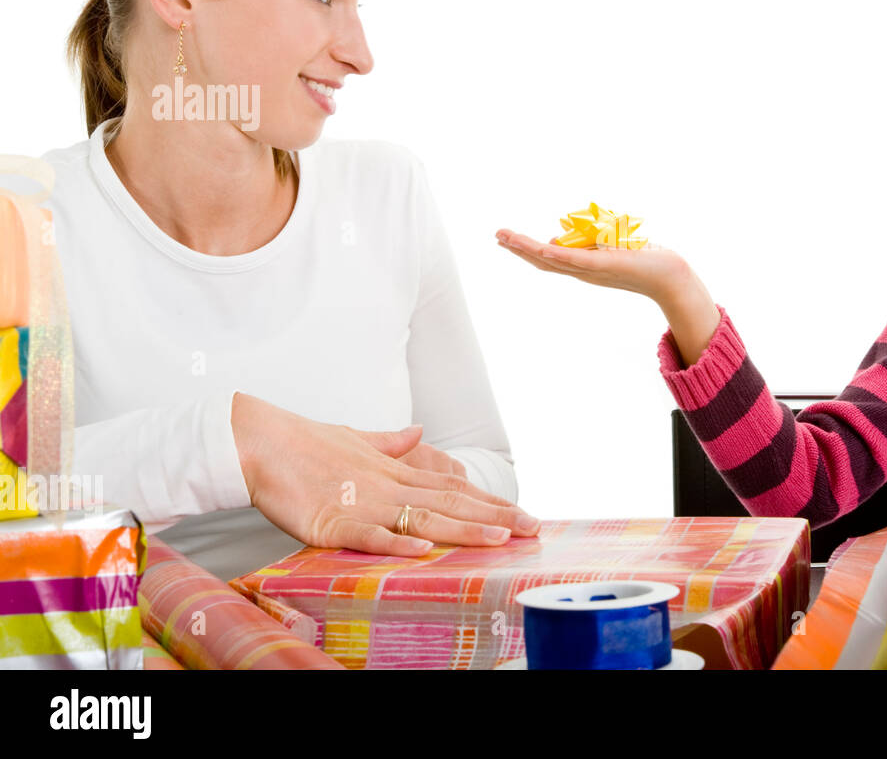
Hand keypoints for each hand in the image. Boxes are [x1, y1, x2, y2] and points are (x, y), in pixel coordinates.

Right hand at [232, 392, 538, 556]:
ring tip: (497, 538)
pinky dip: (394, 544)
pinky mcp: (330, 521)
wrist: (258, 439)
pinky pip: (367, 535)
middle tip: (532, 528)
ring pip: (420, 519)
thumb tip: (417, 432)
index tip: (521, 515)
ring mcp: (361, 503)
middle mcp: (387, 486)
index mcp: (395, 471)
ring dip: (461, 530)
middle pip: (449, 504)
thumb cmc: (303, 443)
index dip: (489, 503)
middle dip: (493, 518)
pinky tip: (420, 552)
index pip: (453, 489)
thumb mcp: (355, 440)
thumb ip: (389, 442)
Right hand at [496, 228, 721, 365]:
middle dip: (518, 248)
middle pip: (542, 260)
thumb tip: (554, 237)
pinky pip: (575, 259)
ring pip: (552, 258)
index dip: (524, 250)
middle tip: (497, 235)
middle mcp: (582, 271)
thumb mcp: (607, 246)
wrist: (668, 276)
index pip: (547, 258)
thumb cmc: (642, 260)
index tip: (505, 238)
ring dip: (527, 248)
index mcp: (582, 267)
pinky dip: (556, 252)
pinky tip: (540, 245)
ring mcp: (590, 270)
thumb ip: (583, 242)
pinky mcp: (603, 266)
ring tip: (506, 237)